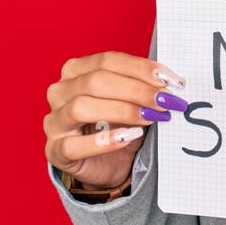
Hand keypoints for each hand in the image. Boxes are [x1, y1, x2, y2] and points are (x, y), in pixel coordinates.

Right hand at [43, 52, 186, 188]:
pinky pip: (74, 145)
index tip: (170, 80)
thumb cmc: (119, 125)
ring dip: (123, 111)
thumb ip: (144, 87)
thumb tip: (171, 82)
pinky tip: (127, 137)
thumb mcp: (132, 101)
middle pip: (96, 81)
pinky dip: (103, 141)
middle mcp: (60, 91)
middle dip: (137, 90)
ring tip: (151, 118)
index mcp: (77, 70)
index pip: (108, 60)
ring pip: (82, 107)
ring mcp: (54, 121)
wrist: (108, 164)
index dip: (141, 68)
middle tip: (165, 101)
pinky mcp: (55, 150)